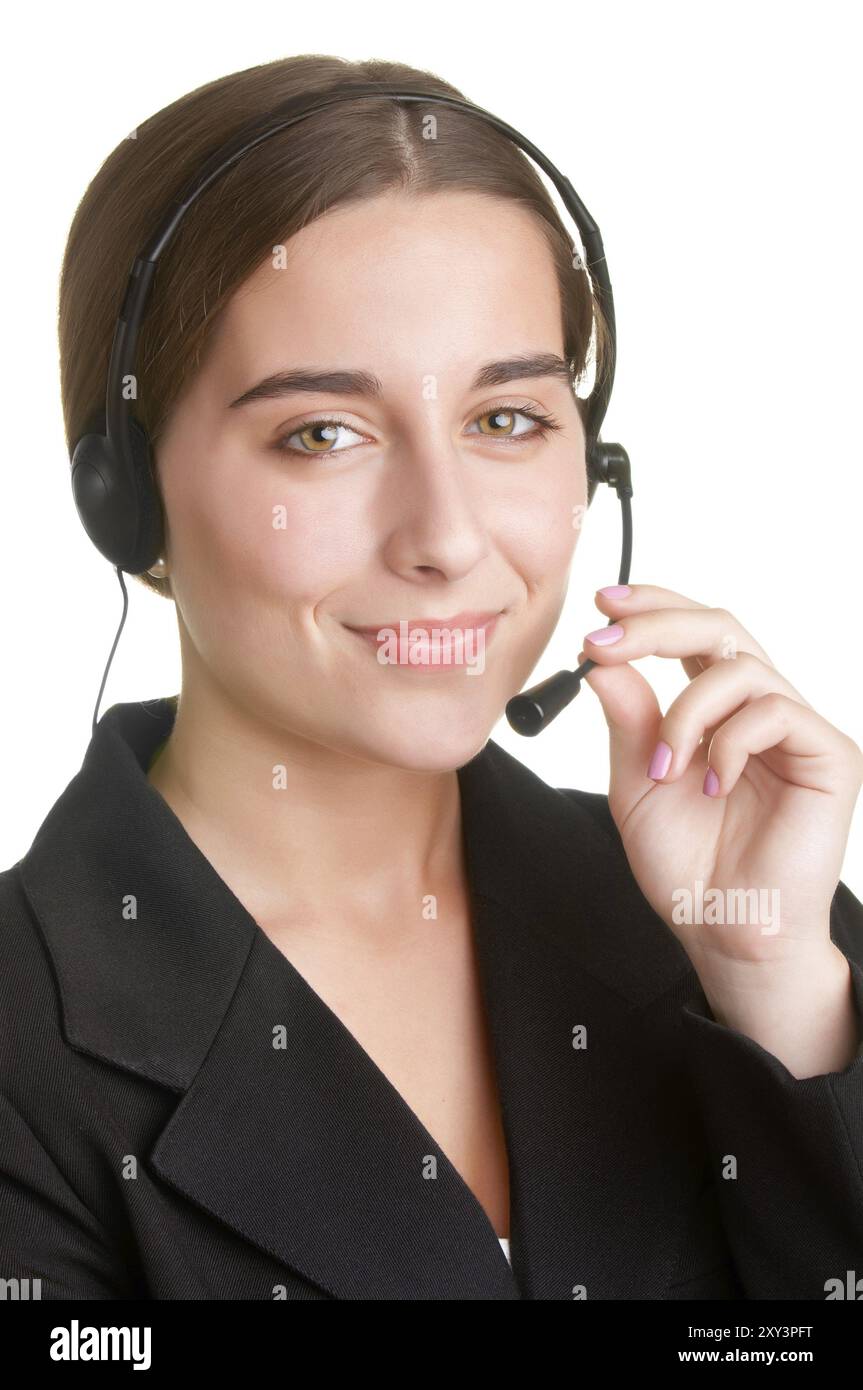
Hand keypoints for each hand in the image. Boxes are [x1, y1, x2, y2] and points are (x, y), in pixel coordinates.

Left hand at [577, 584, 862, 984]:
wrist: (724, 932)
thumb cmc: (686, 866)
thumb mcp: (637, 785)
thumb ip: (628, 721)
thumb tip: (602, 660)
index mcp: (718, 710)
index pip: (693, 634)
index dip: (653, 608)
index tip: (603, 604)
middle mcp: (760, 709)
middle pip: (721, 626)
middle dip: (656, 624)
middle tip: (604, 641)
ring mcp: (797, 729)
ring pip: (740, 668)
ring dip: (684, 711)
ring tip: (664, 767)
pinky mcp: (829, 755)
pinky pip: (775, 711)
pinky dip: (728, 742)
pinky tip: (711, 785)